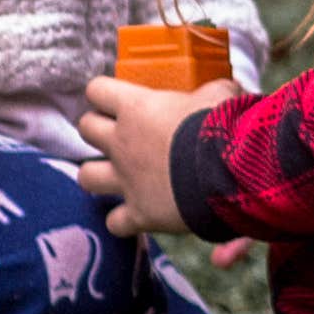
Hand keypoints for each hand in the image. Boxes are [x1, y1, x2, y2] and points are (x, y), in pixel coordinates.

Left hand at [77, 71, 230, 238]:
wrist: (228, 172)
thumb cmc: (220, 124)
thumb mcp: (220, 94)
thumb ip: (212, 91)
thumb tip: (223, 91)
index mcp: (136, 108)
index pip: (97, 90)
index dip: (105, 94)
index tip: (118, 100)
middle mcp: (122, 143)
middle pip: (86, 129)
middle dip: (97, 130)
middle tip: (118, 133)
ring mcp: (126, 180)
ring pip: (86, 176)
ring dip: (97, 175)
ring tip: (114, 175)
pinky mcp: (139, 214)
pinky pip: (115, 222)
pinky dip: (123, 220)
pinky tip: (136, 215)